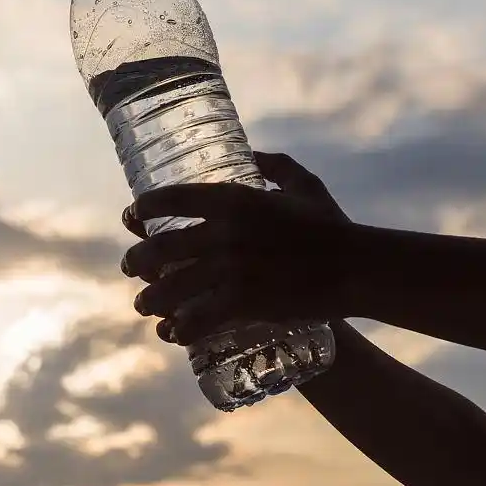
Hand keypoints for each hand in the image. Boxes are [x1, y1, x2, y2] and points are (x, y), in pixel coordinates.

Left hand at [120, 152, 354, 344]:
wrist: (356, 267)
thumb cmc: (332, 225)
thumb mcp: (304, 184)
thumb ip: (276, 165)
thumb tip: (254, 153)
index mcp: (234, 199)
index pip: (172, 199)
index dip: (144, 208)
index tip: (131, 216)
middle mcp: (224, 232)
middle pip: (162, 247)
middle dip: (138, 259)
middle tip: (130, 266)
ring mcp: (231, 269)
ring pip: (172, 287)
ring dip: (151, 298)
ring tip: (142, 304)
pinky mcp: (243, 302)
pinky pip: (198, 318)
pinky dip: (181, 328)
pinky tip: (173, 332)